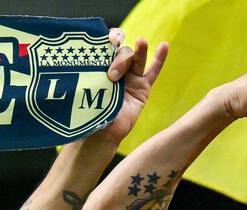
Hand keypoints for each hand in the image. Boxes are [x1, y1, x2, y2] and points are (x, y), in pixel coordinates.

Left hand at [91, 30, 168, 147]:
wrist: (101, 132)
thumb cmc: (88, 110)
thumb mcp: (85, 87)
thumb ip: (90, 71)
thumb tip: (82, 55)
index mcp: (98, 63)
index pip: (105, 43)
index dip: (107, 40)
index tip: (106, 45)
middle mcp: (115, 67)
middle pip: (122, 52)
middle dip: (118, 60)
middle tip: (111, 77)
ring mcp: (131, 77)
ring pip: (137, 59)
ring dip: (139, 50)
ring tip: (142, 42)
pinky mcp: (143, 87)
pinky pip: (153, 72)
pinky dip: (159, 59)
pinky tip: (164, 45)